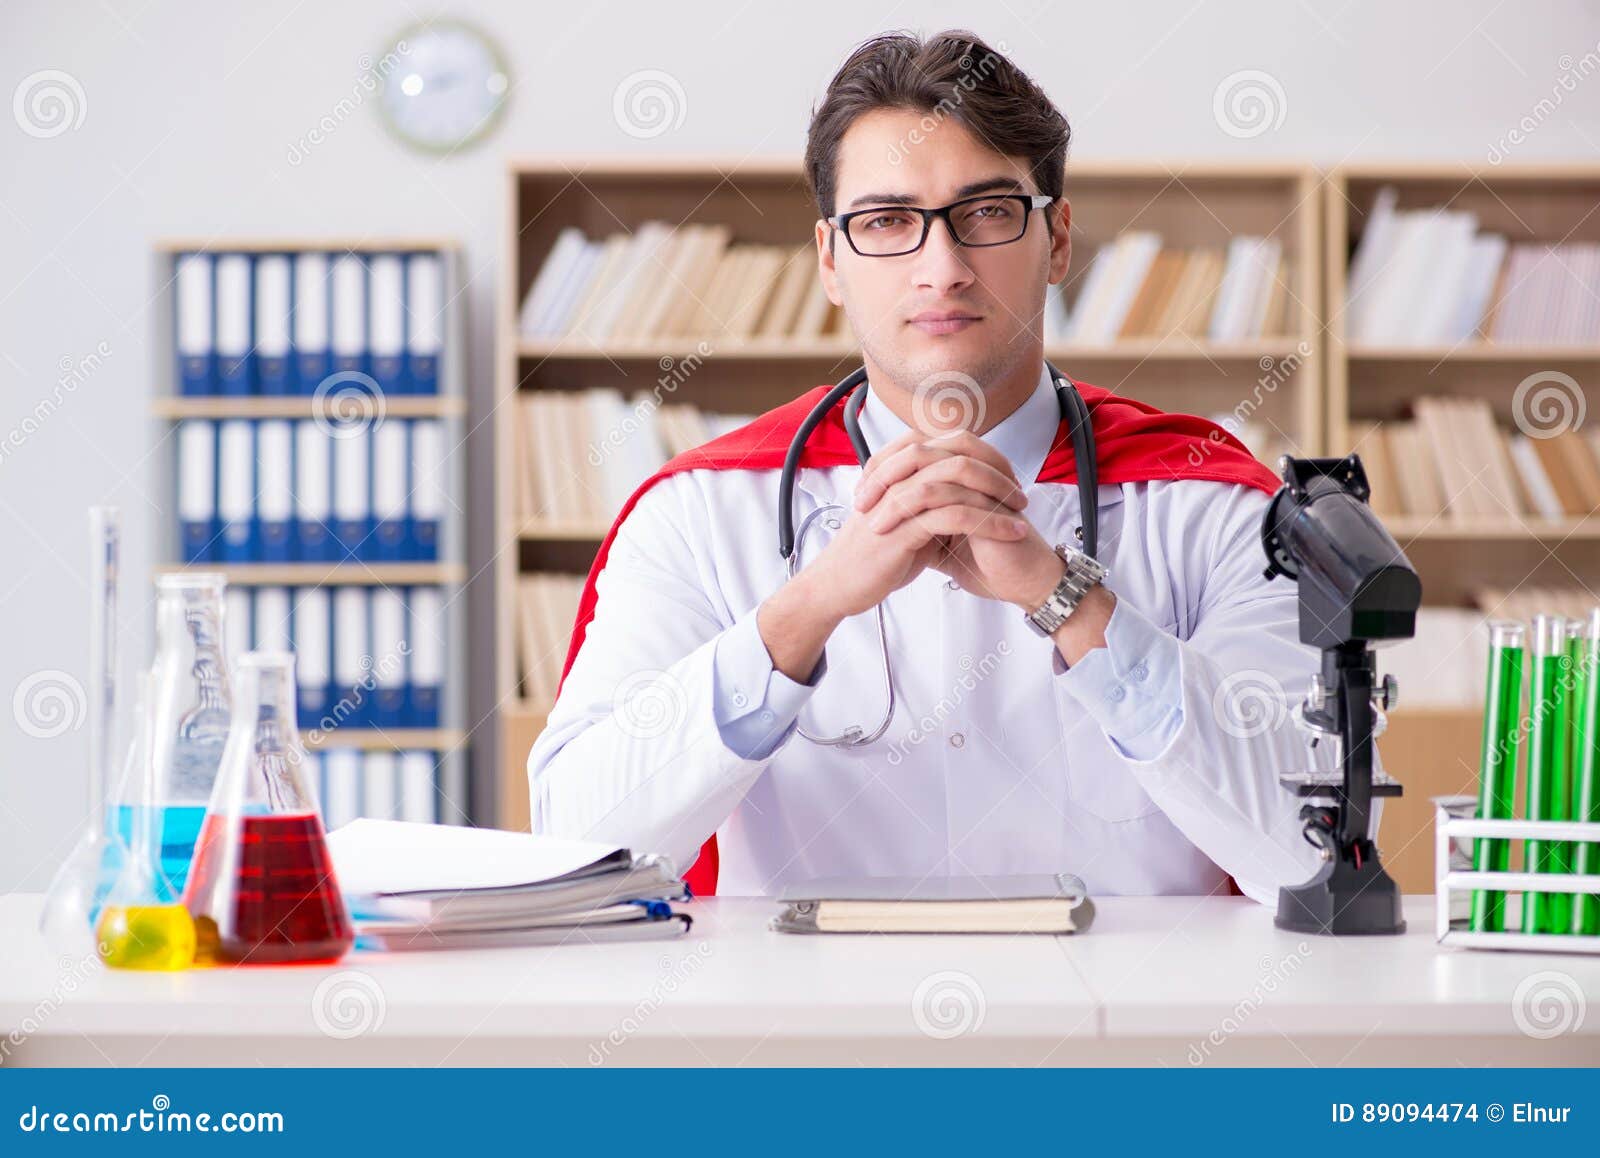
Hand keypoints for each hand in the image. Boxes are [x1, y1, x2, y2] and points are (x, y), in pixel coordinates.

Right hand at [758, 435, 1030, 679]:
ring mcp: (896, 500)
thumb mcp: (901, 517)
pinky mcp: (901, 529)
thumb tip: (963, 490)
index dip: (985, 455)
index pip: (949, 443)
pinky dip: (989, 522)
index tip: (1008, 478)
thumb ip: (927, 498)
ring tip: (1022, 515)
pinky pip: (954, 516)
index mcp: (895, 468)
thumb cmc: (871, 554)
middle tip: (1020, 494)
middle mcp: (895, 476)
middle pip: (958, 454)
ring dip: (998, 496)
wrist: (837, 586)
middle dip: (997, 472)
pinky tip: (1009, 534)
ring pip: (958, 482)